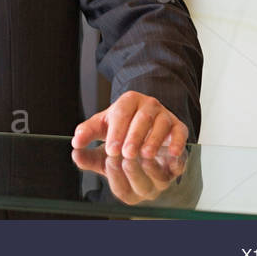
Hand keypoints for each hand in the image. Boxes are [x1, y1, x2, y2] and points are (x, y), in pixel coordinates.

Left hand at [71, 90, 188, 158]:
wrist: (145, 125)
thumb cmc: (121, 128)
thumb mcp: (103, 127)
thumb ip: (88, 133)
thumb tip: (75, 143)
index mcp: (128, 100)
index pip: (121, 113)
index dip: (116, 132)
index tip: (111, 150)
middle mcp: (149, 104)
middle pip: (142, 118)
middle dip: (134, 137)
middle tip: (126, 155)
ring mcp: (165, 114)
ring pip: (162, 125)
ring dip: (154, 141)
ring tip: (145, 155)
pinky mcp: (179, 127)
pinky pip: (181, 132)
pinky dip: (178, 143)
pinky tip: (172, 154)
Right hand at [71, 145, 185, 204]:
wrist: (143, 126)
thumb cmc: (121, 141)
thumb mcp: (101, 146)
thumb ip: (89, 151)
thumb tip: (76, 150)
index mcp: (128, 188)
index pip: (122, 190)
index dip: (116, 174)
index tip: (109, 154)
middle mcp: (147, 187)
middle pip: (143, 186)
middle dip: (133, 169)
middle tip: (123, 152)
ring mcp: (164, 174)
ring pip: (161, 174)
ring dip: (150, 162)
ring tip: (140, 149)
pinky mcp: (178, 157)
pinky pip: (181, 162)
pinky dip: (178, 158)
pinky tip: (171, 150)